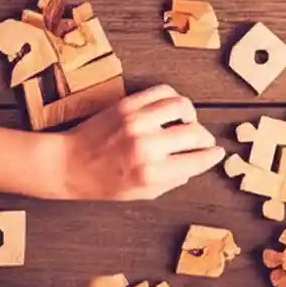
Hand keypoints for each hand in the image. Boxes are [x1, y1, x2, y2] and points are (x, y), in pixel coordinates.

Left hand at [55, 85, 223, 199]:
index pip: (197, 160)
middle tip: (204, 141)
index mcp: (152, 173)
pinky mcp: (127, 105)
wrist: (69, 164)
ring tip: (188, 122)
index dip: (212, 157)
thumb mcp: (142, 194)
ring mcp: (136, 122)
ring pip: (182, 106)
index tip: (216, 154)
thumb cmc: (103, 183)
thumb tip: (194, 165)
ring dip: (191, 115)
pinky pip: (162, 92)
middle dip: (206, 138)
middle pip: (194, 133)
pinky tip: (172, 108)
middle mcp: (147, 146)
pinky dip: (173, 98)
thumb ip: (172, 181)